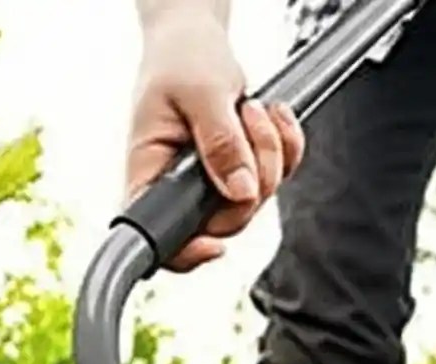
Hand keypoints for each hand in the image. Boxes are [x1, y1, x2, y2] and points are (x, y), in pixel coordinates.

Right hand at [125, 11, 304, 272]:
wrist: (194, 37)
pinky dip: (285, 146)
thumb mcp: (200, 93)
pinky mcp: (238, 169)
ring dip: (270, 152)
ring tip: (252, 109)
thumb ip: (220, 143)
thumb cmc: (180, 59)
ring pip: (255, 200)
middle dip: (253, 176)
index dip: (186, 254)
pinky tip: (272, 115)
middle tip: (248, 121)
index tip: (214, 245)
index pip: (156, 236)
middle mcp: (178, 186)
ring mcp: (211, 182)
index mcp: (149, 173)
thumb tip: (240, 192)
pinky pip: (275, 177)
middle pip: (225, 222)